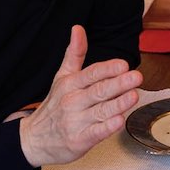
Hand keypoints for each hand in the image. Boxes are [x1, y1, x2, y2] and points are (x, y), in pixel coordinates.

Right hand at [18, 26, 142, 167]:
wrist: (34, 139)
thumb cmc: (54, 106)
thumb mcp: (61, 77)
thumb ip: (74, 54)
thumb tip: (78, 28)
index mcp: (69, 84)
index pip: (91, 74)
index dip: (107, 69)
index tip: (122, 65)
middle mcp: (72, 101)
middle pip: (98, 91)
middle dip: (119, 84)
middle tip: (136, 77)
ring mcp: (76, 122)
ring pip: (100, 111)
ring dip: (118, 103)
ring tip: (134, 95)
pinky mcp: (79, 140)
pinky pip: (96, 133)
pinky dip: (108, 127)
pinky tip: (119, 121)